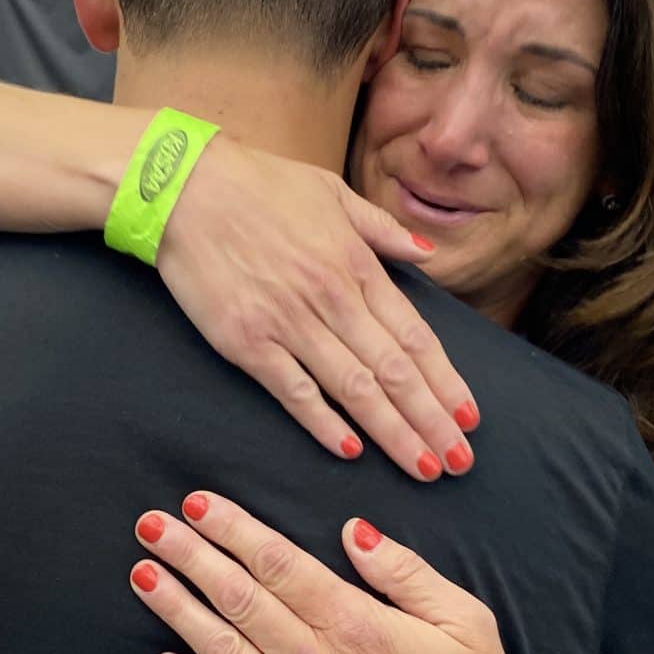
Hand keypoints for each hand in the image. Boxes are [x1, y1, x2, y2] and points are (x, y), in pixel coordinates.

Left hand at [131, 492, 583, 653]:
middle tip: (149, 525)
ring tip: (144, 574)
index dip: (233, 529)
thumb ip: (405, 571)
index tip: (197, 503)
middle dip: (189, 556)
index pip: (278, 563)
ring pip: (222, 652)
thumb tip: (353, 530)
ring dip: (178, 610)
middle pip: (238, 598)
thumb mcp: (465, 621)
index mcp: (358, 626)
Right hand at [157, 139, 477, 479]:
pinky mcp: (247, 342)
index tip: (469, 417)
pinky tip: (350, 451)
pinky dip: (323, 423)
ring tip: (422, 467)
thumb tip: (426, 252)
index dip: (446, 381)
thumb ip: (382, 229)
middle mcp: (332, 298)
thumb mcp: (332, 192)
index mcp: (356, 265)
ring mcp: (289, 323)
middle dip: (431, 421)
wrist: (183, 188)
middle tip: (458, 461)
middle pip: (394, 372)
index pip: (415, 336)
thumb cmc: (258, 186)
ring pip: (354, 389)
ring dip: (392, 432)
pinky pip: (294, 391)